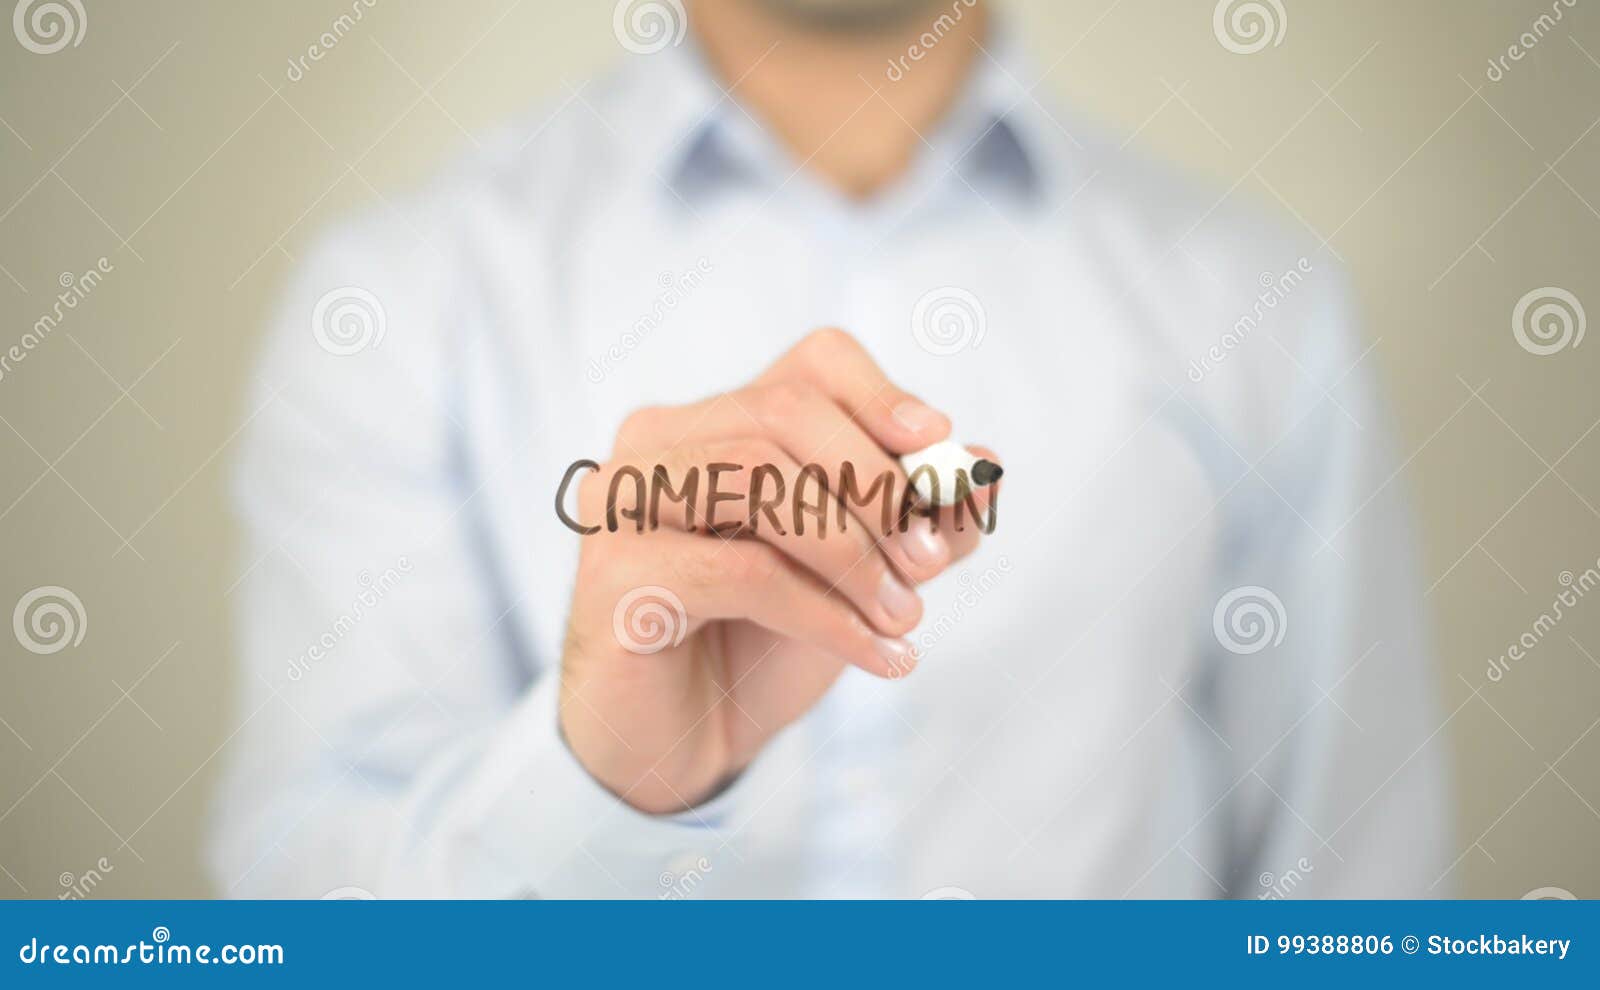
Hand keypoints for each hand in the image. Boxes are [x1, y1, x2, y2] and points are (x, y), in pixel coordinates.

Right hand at [558, 328, 999, 812]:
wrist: (679, 748)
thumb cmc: (759, 644)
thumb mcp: (859, 577)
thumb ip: (917, 523)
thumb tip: (984, 468)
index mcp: (715, 423)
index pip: (810, 365)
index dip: (882, 396)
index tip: (938, 447)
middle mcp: (657, 443)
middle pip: (786, 412)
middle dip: (877, 485)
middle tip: (928, 562)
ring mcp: (624, 501)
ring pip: (760, 478)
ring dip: (853, 550)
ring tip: (904, 615)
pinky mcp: (616, 573)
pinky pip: (742, 570)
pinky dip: (826, 613)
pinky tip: (874, 654)